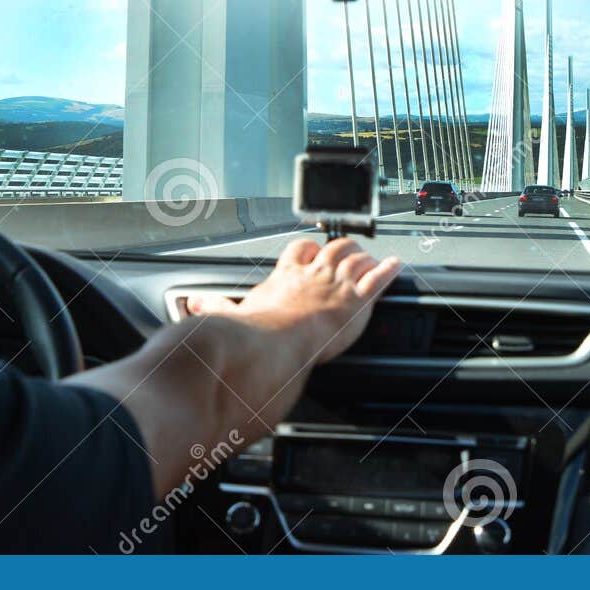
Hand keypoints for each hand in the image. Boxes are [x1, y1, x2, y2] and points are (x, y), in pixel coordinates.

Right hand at [189, 237, 399, 364]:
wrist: (279, 343)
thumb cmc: (256, 332)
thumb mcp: (232, 314)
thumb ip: (214, 306)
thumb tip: (193, 303)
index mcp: (287, 275)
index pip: (300, 250)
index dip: (308, 249)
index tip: (311, 251)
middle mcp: (315, 274)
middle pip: (333, 246)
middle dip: (343, 246)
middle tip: (348, 250)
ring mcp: (338, 284)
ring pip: (356, 257)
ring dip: (365, 256)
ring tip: (370, 256)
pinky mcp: (357, 300)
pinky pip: (378, 279)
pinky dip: (389, 270)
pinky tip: (396, 265)